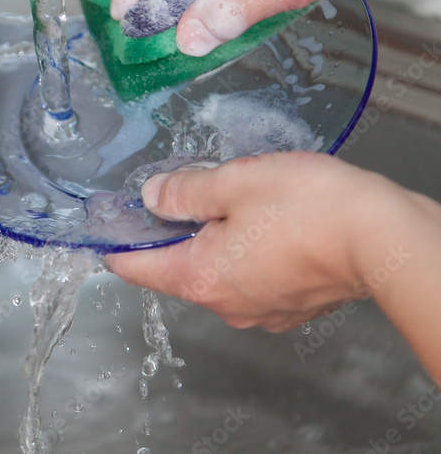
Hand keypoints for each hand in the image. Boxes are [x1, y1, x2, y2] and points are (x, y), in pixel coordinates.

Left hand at [106, 152, 440, 333]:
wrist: (386, 238)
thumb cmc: (315, 210)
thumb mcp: (234, 182)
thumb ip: (184, 191)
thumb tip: (153, 196)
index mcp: (200, 278)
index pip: (136, 268)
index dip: (117, 242)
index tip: (108, 226)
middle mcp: (226, 305)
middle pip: (179, 266)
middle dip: (181, 229)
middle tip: (198, 190)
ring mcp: (261, 310)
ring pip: (220, 269)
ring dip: (222, 237)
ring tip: (248, 202)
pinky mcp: (292, 305)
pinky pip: (255, 276)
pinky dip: (253, 250)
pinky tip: (274, 222)